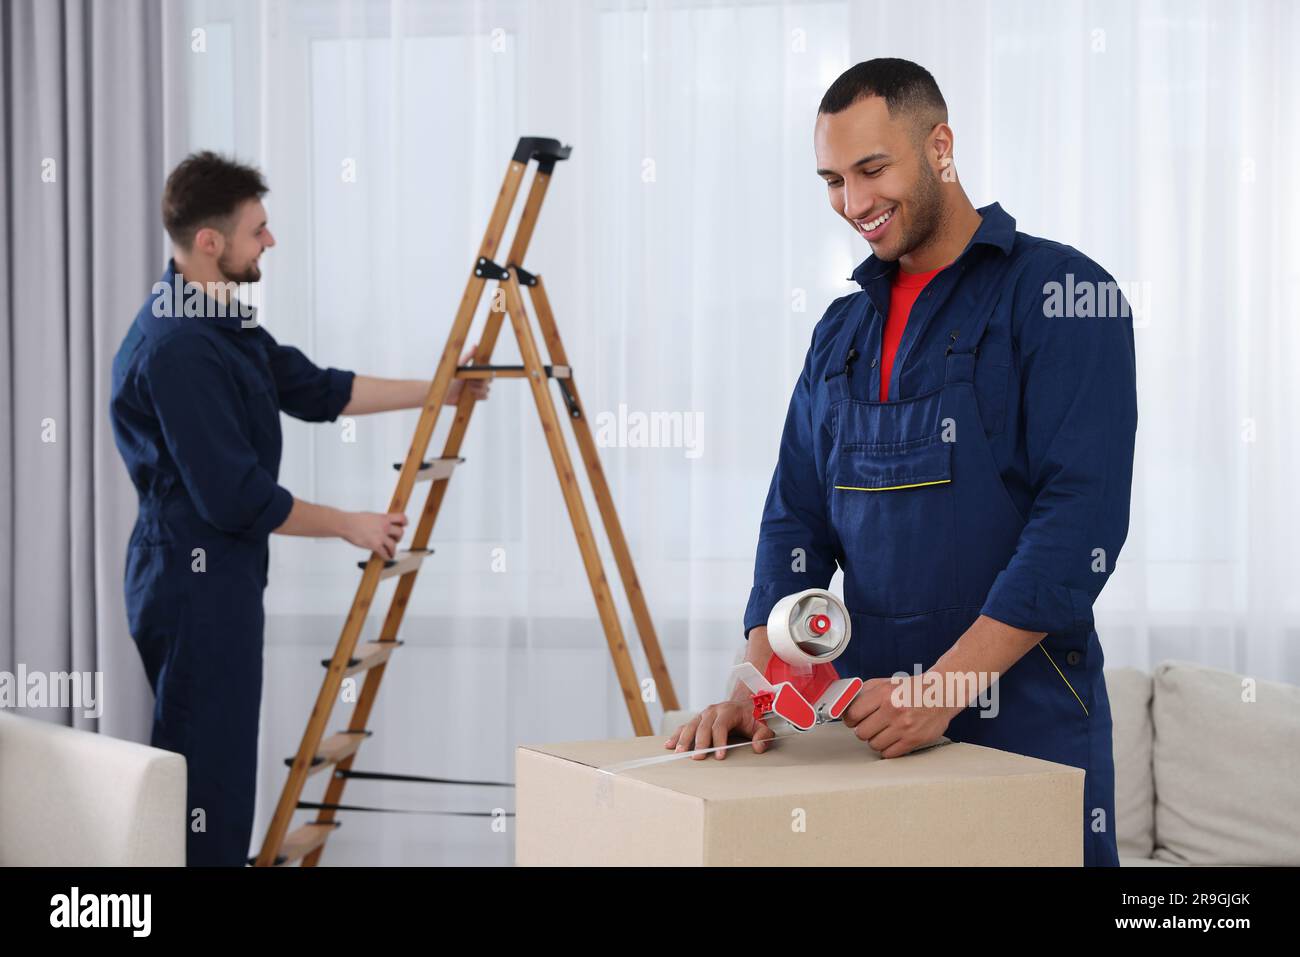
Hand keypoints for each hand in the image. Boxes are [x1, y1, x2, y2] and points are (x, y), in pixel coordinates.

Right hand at [342, 511, 406, 559]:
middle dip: (398, 538)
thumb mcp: (371, 516)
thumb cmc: (355, 519)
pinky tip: (386, 558)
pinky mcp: (375, 545)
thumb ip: (379, 520)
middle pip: (400, 533)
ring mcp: (380, 536)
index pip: (401, 518)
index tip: (404, 525)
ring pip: (394, 545)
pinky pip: (384, 553)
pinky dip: (386, 557)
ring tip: (392, 553)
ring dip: (393, 550)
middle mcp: (384, 527)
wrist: (346, 524)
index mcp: (384, 518)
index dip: (404, 522)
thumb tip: (382, 524)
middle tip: (395, 540)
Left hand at [444, 344, 489, 405]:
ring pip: (487, 388)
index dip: (487, 371)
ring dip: (479, 389)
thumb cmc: (449, 378)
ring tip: (468, 388)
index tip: (481, 372)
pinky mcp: (476, 397)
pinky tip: (472, 394)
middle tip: (470, 381)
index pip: (488, 369)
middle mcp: (477, 378)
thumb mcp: (459, 366)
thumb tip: (475, 346)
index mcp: (475, 370)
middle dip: (482, 381)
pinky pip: (485, 396)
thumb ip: (468, 356)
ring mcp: (477, 388)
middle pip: (489, 379)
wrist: (443, 392)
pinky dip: (480, 395)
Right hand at [664, 699, 774, 759]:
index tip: (720, 756)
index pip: (721, 726)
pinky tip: (669, 745)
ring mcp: (703, 714)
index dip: (720, 741)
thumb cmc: (752, 717)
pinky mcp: (697, 719)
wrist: (743, 703)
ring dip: (684, 740)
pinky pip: (684, 726)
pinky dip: (676, 735)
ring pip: (691, 726)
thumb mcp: (762, 725)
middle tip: (697, 758)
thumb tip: (758, 747)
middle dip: (700, 743)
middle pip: (703, 727)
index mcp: (728, 710)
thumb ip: (763, 736)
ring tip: (679, 753)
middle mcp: (713, 710)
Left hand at [841, 674, 957, 757]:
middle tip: (870, 725)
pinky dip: (887, 748)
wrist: (941, 693)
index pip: (853, 715)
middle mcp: (893, 710)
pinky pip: (889, 753)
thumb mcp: (885, 683)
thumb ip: (864, 693)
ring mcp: (904, 727)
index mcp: (884, 694)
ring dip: (875, 740)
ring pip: (874, 745)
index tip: (853, 720)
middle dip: (863, 730)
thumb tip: (845, 707)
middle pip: (861, 732)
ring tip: (883, 731)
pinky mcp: (914, 740)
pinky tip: (891, 739)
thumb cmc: (912, 689)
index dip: (850, 719)